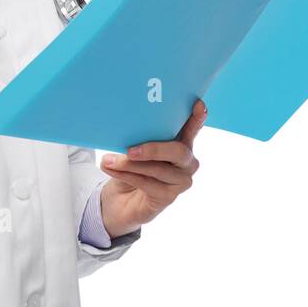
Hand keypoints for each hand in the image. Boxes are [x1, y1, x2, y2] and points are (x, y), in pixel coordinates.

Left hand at [98, 98, 206, 237]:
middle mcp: (186, 162)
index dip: (197, 118)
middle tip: (130, 150)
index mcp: (180, 143)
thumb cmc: (130, 169)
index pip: (192, 129)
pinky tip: (113, 170)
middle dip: (153, 149)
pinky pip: (148, 184)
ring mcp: (181, 181)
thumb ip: (138, 137)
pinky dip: (128, 176)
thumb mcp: (132, 149)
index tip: (198, 105)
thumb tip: (125, 128)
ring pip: (159, 169)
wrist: (119, 201)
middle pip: (178, 151)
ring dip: (130, 165)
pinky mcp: (169, 197)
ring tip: (109, 161)